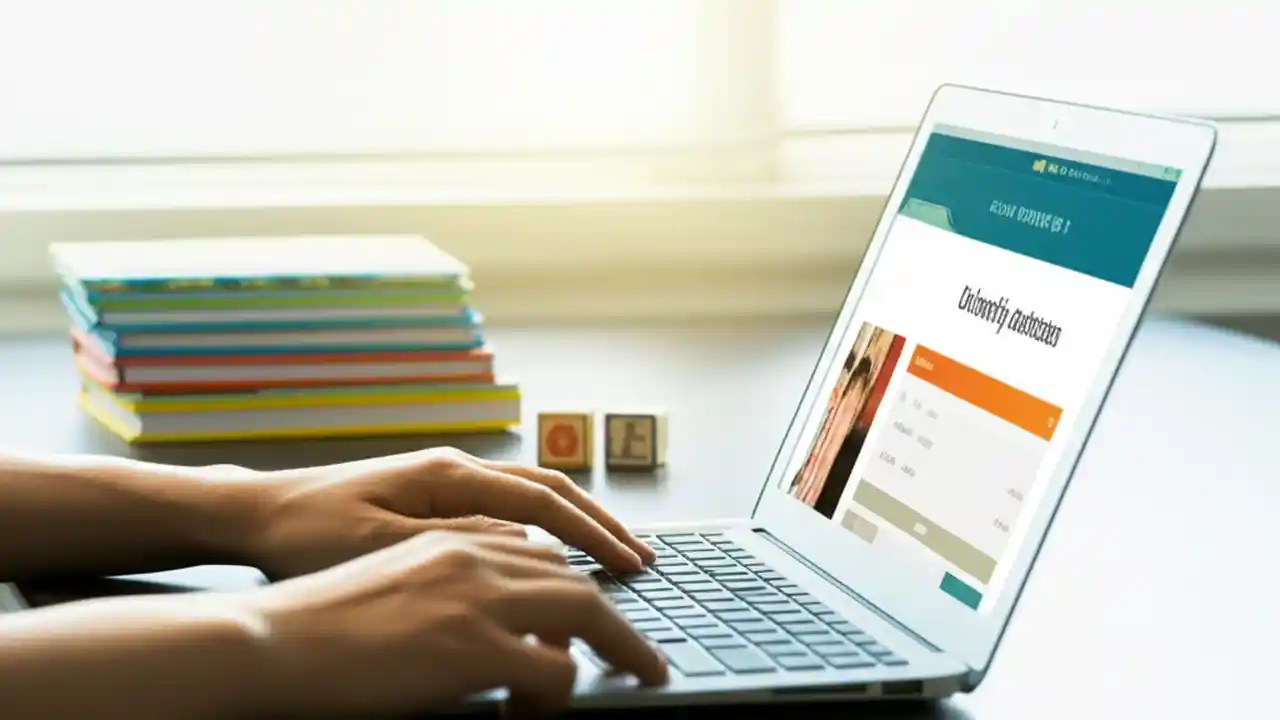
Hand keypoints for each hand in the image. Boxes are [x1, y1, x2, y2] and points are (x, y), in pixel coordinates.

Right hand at [242, 530, 667, 717]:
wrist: (269, 644)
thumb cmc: (318, 625)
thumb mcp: (394, 585)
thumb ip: (450, 589)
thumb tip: (495, 621)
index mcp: (451, 538)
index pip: (539, 550)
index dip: (579, 581)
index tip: (605, 606)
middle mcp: (473, 556)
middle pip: (574, 578)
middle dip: (618, 617)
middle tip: (644, 653)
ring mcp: (478, 599)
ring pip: (583, 612)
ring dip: (616, 648)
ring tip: (635, 676)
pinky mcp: (475, 649)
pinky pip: (555, 674)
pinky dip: (558, 698)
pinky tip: (531, 718)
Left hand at [247, 447, 655, 577]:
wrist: (253, 514)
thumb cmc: (304, 532)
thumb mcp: (378, 546)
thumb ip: (454, 545)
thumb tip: (525, 547)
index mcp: (447, 475)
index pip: (542, 500)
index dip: (592, 532)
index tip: (629, 562)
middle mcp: (453, 470)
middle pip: (549, 489)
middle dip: (599, 522)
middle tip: (640, 556)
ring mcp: (442, 483)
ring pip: (530, 498)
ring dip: (575, 524)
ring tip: (611, 554)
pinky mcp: (429, 501)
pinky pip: (505, 512)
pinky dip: (542, 532)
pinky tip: (550, 556)